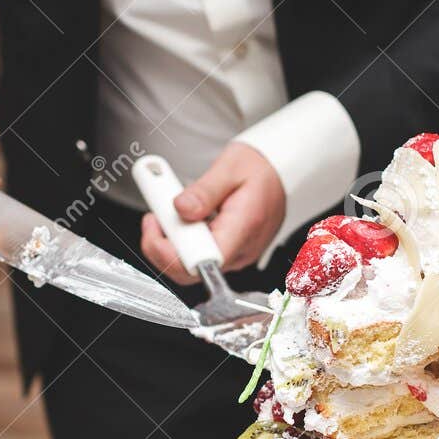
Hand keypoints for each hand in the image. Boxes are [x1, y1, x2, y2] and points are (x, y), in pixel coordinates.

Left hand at [140, 142, 284, 284]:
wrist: (283, 173)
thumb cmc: (261, 169)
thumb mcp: (230, 167)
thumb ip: (204, 191)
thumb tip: (180, 209)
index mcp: (244, 228)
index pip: (202, 262)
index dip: (172, 250)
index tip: (159, 223)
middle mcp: (241, 250)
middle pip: (190, 271)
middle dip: (161, 246)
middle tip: (155, 216)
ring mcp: (235, 255)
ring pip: (190, 268)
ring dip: (169, 244)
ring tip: (166, 214)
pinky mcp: (229, 253)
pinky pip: (198, 260)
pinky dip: (181, 242)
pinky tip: (180, 222)